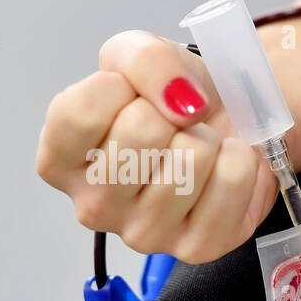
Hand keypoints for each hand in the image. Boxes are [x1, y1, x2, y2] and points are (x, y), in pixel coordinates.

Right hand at [36, 30, 277, 262]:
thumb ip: (143, 59)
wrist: (224, 123)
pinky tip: (222, 166)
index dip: (122, 85)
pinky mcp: (196, 247)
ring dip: (206, 136)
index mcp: (61, 161)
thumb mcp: (138, 53)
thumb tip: (181, 100)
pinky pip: (231, 180)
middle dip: (169, 111)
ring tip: (198, 145)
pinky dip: (239, 158)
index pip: (81, 112)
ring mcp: (143, 234)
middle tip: (173, 124)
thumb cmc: (169, 98)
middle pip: (139, 132)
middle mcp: (93, 207)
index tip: (136, 93)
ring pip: (190, 157)